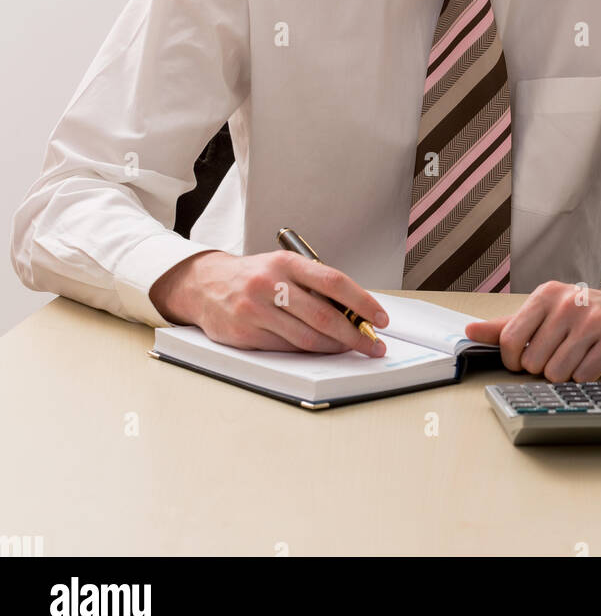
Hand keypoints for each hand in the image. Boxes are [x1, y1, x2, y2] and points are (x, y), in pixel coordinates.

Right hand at [149, 249, 389, 357]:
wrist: (205, 285)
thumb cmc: (254, 276)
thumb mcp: (283, 266)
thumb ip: (313, 284)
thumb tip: (355, 310)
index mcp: (286, 262)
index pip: (333, 282)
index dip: (362, 302)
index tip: (380, 317)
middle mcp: (270, 284)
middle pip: (323, 315)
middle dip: (354, 334)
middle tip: (372, 344)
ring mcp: (255, 310)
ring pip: (305, 338)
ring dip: (334, 348)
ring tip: (350, 350)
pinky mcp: (244, 334)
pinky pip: (285, 349)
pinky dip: (307, 353)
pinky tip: (320, 352)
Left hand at [462, 281, 600, 382]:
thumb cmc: (580, 314)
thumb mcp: (542, 312)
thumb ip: (505, 325)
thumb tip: (469, 331)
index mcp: (545, 295)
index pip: (510, 339)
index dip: (512, 361)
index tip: (521, 362)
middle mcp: (568, 304)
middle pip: (534, 362)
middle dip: (542, 367)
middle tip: (557, 355)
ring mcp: (593, 321)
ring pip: (558, 373)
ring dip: (564, 374)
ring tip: (575, 358)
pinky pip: (585, 376)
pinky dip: (585, 377)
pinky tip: (591, 362)